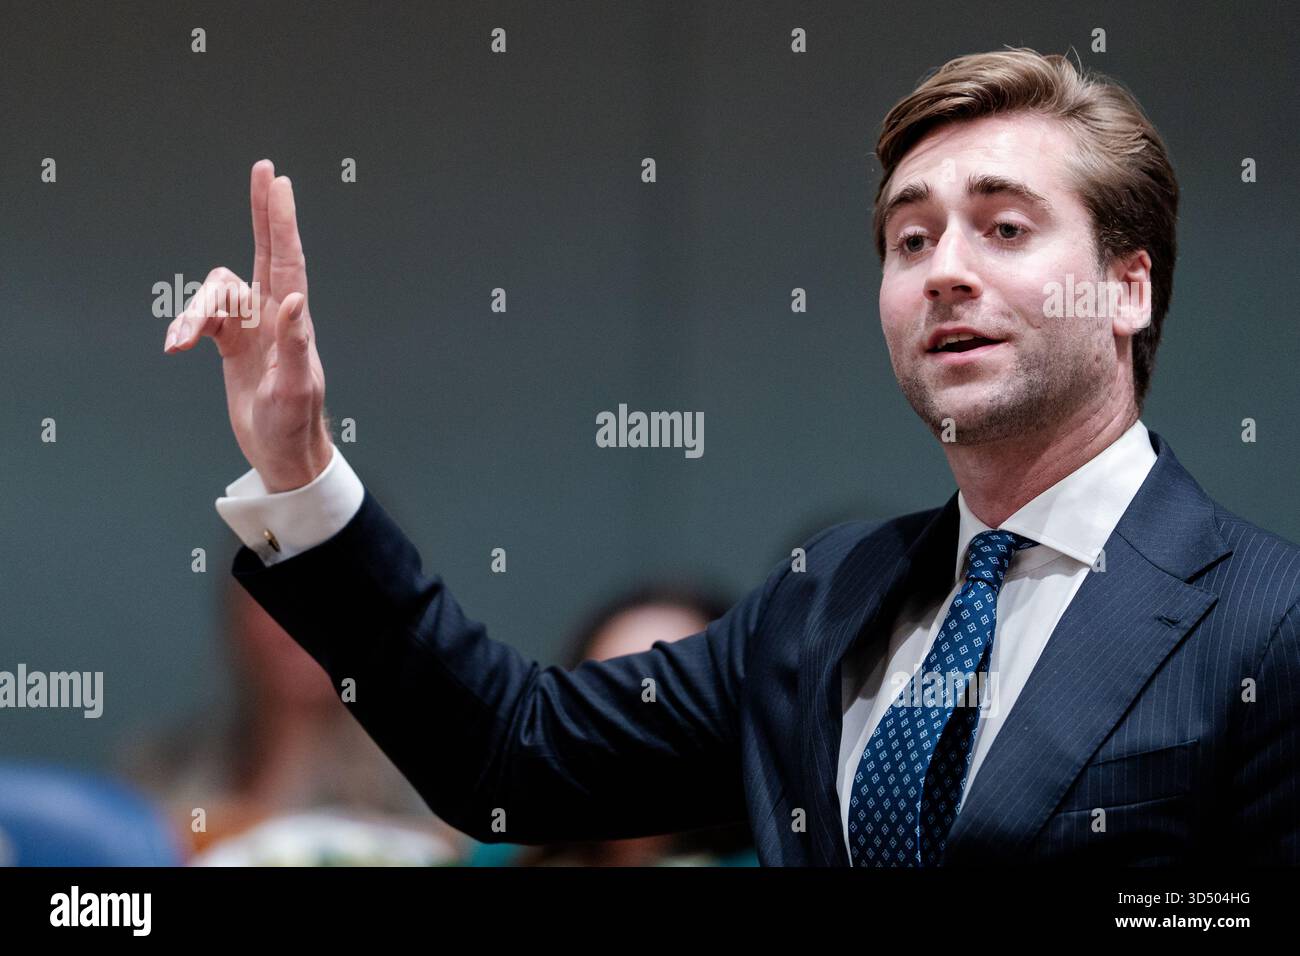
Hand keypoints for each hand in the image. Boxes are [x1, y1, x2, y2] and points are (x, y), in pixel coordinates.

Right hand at [163, 159, 332, 492]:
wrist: (280, 450)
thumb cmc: (293, 423)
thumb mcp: (295, 388)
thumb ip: (296, 344)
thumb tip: (296, 301)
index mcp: (292, 320)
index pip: (287, 260)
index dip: (281, 221)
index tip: (279, 183)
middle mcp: (272, 314)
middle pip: (262, 251)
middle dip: (262, 212)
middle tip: (263, 170)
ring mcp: (250, 325)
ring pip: (214, 292)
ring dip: (192, 311)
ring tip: (180, 341)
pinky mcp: (230, 341)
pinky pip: (201, 318)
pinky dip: (185, 326)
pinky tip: (175, 344)